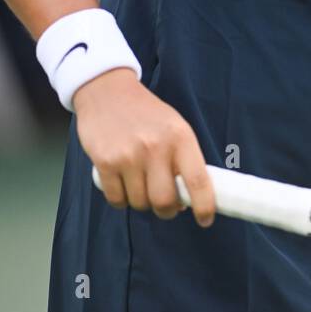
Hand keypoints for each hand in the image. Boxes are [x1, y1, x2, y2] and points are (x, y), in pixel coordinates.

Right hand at [74, 70, 215, 226]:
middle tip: (165, 204)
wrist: (107, 91)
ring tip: (140, 183)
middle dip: (166, 210)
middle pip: (165, 201)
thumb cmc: (146, 114)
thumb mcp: (174, 127)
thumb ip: (183, 159)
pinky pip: (116, 199)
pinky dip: (121, 199)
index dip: (204, 206)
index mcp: (180, 137)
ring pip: (140, 203)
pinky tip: (122, 184)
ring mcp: (129, 156)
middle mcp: (156, 147)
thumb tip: (187, 199)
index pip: (198, 180)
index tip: (205, 220)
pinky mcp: (105, 162)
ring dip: (141, 202)